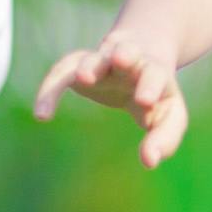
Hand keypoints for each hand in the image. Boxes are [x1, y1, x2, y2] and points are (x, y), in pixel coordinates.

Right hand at [31, 33, 191, 167]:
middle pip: (128, 50)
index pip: (156, 74)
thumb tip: (149, 161)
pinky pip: (61, 73)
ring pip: (94, 57)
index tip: (144, 102)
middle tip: (121, 60)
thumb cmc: (158, 97)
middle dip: (125, 54)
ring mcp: (103, 61)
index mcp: (156, 72)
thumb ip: (164, 140)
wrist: (139, 61)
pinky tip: (41, 114)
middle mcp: (130, 61)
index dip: (150, 85)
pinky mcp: (79, 66)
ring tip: (82, 78)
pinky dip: (50, 90)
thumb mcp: (169, 117)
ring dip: (90, 65)